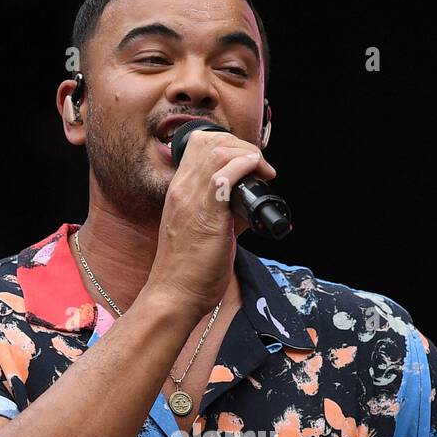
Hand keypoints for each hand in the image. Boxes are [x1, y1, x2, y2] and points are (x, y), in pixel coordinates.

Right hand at [147, 129, 276, 319]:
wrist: (175, 295)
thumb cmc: (189, 270)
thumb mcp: (204, 231)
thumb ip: (224, 213)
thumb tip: (250, 208)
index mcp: (179, 191)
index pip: (198, 144)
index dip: (228, 143)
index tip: (247, 162)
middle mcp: (182, 190)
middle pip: (209, 140)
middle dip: (241, 144)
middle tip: (259, 166)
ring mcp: (191, 201)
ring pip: (217, 151)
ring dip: (247, 154)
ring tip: (262, 171)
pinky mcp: (206, 216)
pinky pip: (224, 177)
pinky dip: (245, 167)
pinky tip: (258, 174)